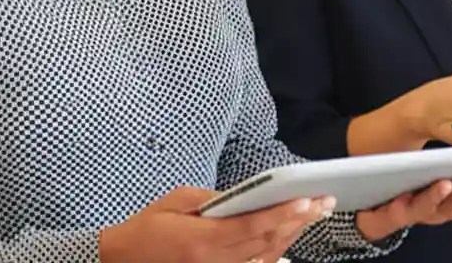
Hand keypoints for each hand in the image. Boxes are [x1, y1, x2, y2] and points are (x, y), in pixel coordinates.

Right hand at [98, 186, 334, 262]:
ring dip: (293, 234)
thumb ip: (214, 198)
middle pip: (266, 241)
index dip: (282, 213)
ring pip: (266, 255)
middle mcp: (215, 262)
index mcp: (202, 240)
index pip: (252, 226)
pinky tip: (291, 234)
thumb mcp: (178, 200)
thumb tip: (246, 194)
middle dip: (298, 220)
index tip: (307, 200)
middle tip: (324, 202)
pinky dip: (276, 249)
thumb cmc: (149, 226)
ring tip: (315, 214)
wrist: (126, 258)